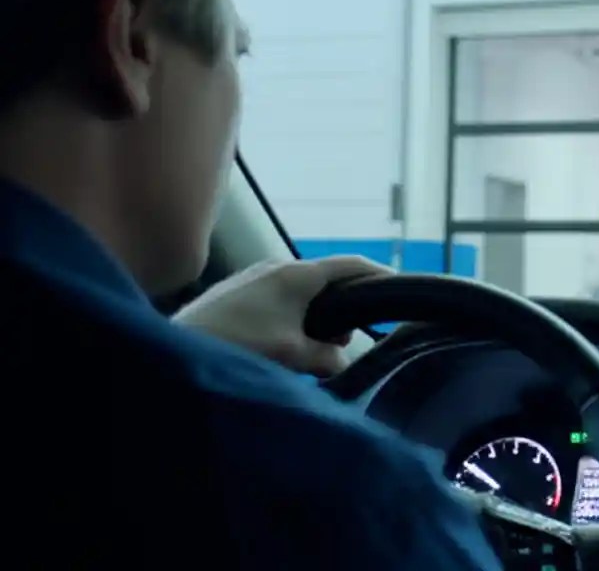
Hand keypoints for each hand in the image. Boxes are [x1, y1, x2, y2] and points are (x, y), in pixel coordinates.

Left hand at [173, 255, 392, 375]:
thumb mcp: (293, 355)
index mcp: (298, 274)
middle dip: (344, 308)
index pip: (352, 265)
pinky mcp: (236, 293)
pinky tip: (283, 348)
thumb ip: (328, 357)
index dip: (380, 275)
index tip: (399, 289)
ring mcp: (254, 278)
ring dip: (315, 319)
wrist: (174, 347)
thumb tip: (341, 360)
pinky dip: (293, 319)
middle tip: (348, 341)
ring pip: (302, 293)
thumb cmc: (238, 344)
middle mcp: (278, 267)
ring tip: (313, 352)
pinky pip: (279, 301)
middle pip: (328, 280)